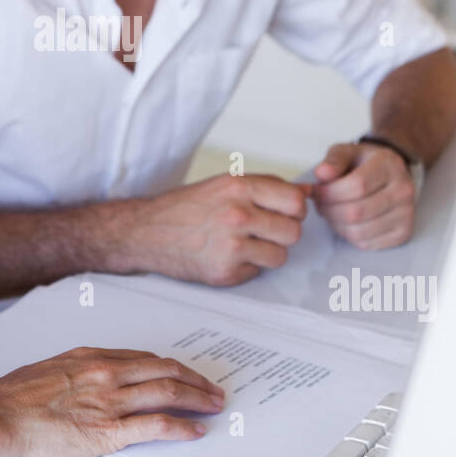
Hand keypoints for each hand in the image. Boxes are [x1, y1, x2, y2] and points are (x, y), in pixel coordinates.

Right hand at [0, 347, 224, 456]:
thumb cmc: (8, 398)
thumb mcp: (45, 372)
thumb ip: (72, 374)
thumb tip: (81, 382)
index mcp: (89, 357)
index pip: (142, 358)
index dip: (168, 366)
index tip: (181, 373)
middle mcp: (105, 372)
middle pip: (164, 369)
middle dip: (193, 379)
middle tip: (211, 388)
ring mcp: (109, 400)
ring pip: (168, 392)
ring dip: (197, 398)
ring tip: (214, 405)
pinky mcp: (108, 430)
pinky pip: (157, 425)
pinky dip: (182, 427)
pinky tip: (195, 430)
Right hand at [118, 174, 308, 285]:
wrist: (146, 231)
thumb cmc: (186, 206)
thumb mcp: (224, 184)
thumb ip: (266, 187)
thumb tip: (309, 192)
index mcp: (238, 186)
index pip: (295, 201)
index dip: (294, 209)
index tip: (282, 212)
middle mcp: (237, 214)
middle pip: (293, 231)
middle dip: (282, 233)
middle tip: (262, 231)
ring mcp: (231, 245)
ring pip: (280, 255)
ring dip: (268, 252)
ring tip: (244, 244)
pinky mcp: (224, 271)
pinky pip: (258, 272)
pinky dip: (247, 267)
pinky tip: (226, 255)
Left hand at [311, 142, 415, 249]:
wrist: (391, 174)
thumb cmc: (364, 163)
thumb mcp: (347, 152)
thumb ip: (333, 160)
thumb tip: (322, 173)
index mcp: (389, 166)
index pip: (357, 185)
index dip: (329, 192)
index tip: (315, 191)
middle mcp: (403, 191)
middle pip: (356, 212)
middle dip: (329, 210)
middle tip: (319, 203)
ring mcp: (406, 214)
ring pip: (359, 232)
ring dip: (336, 224)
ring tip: (331, 211)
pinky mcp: (403, 233)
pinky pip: (366, 243)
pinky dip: (348, 235)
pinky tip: (345, 222)